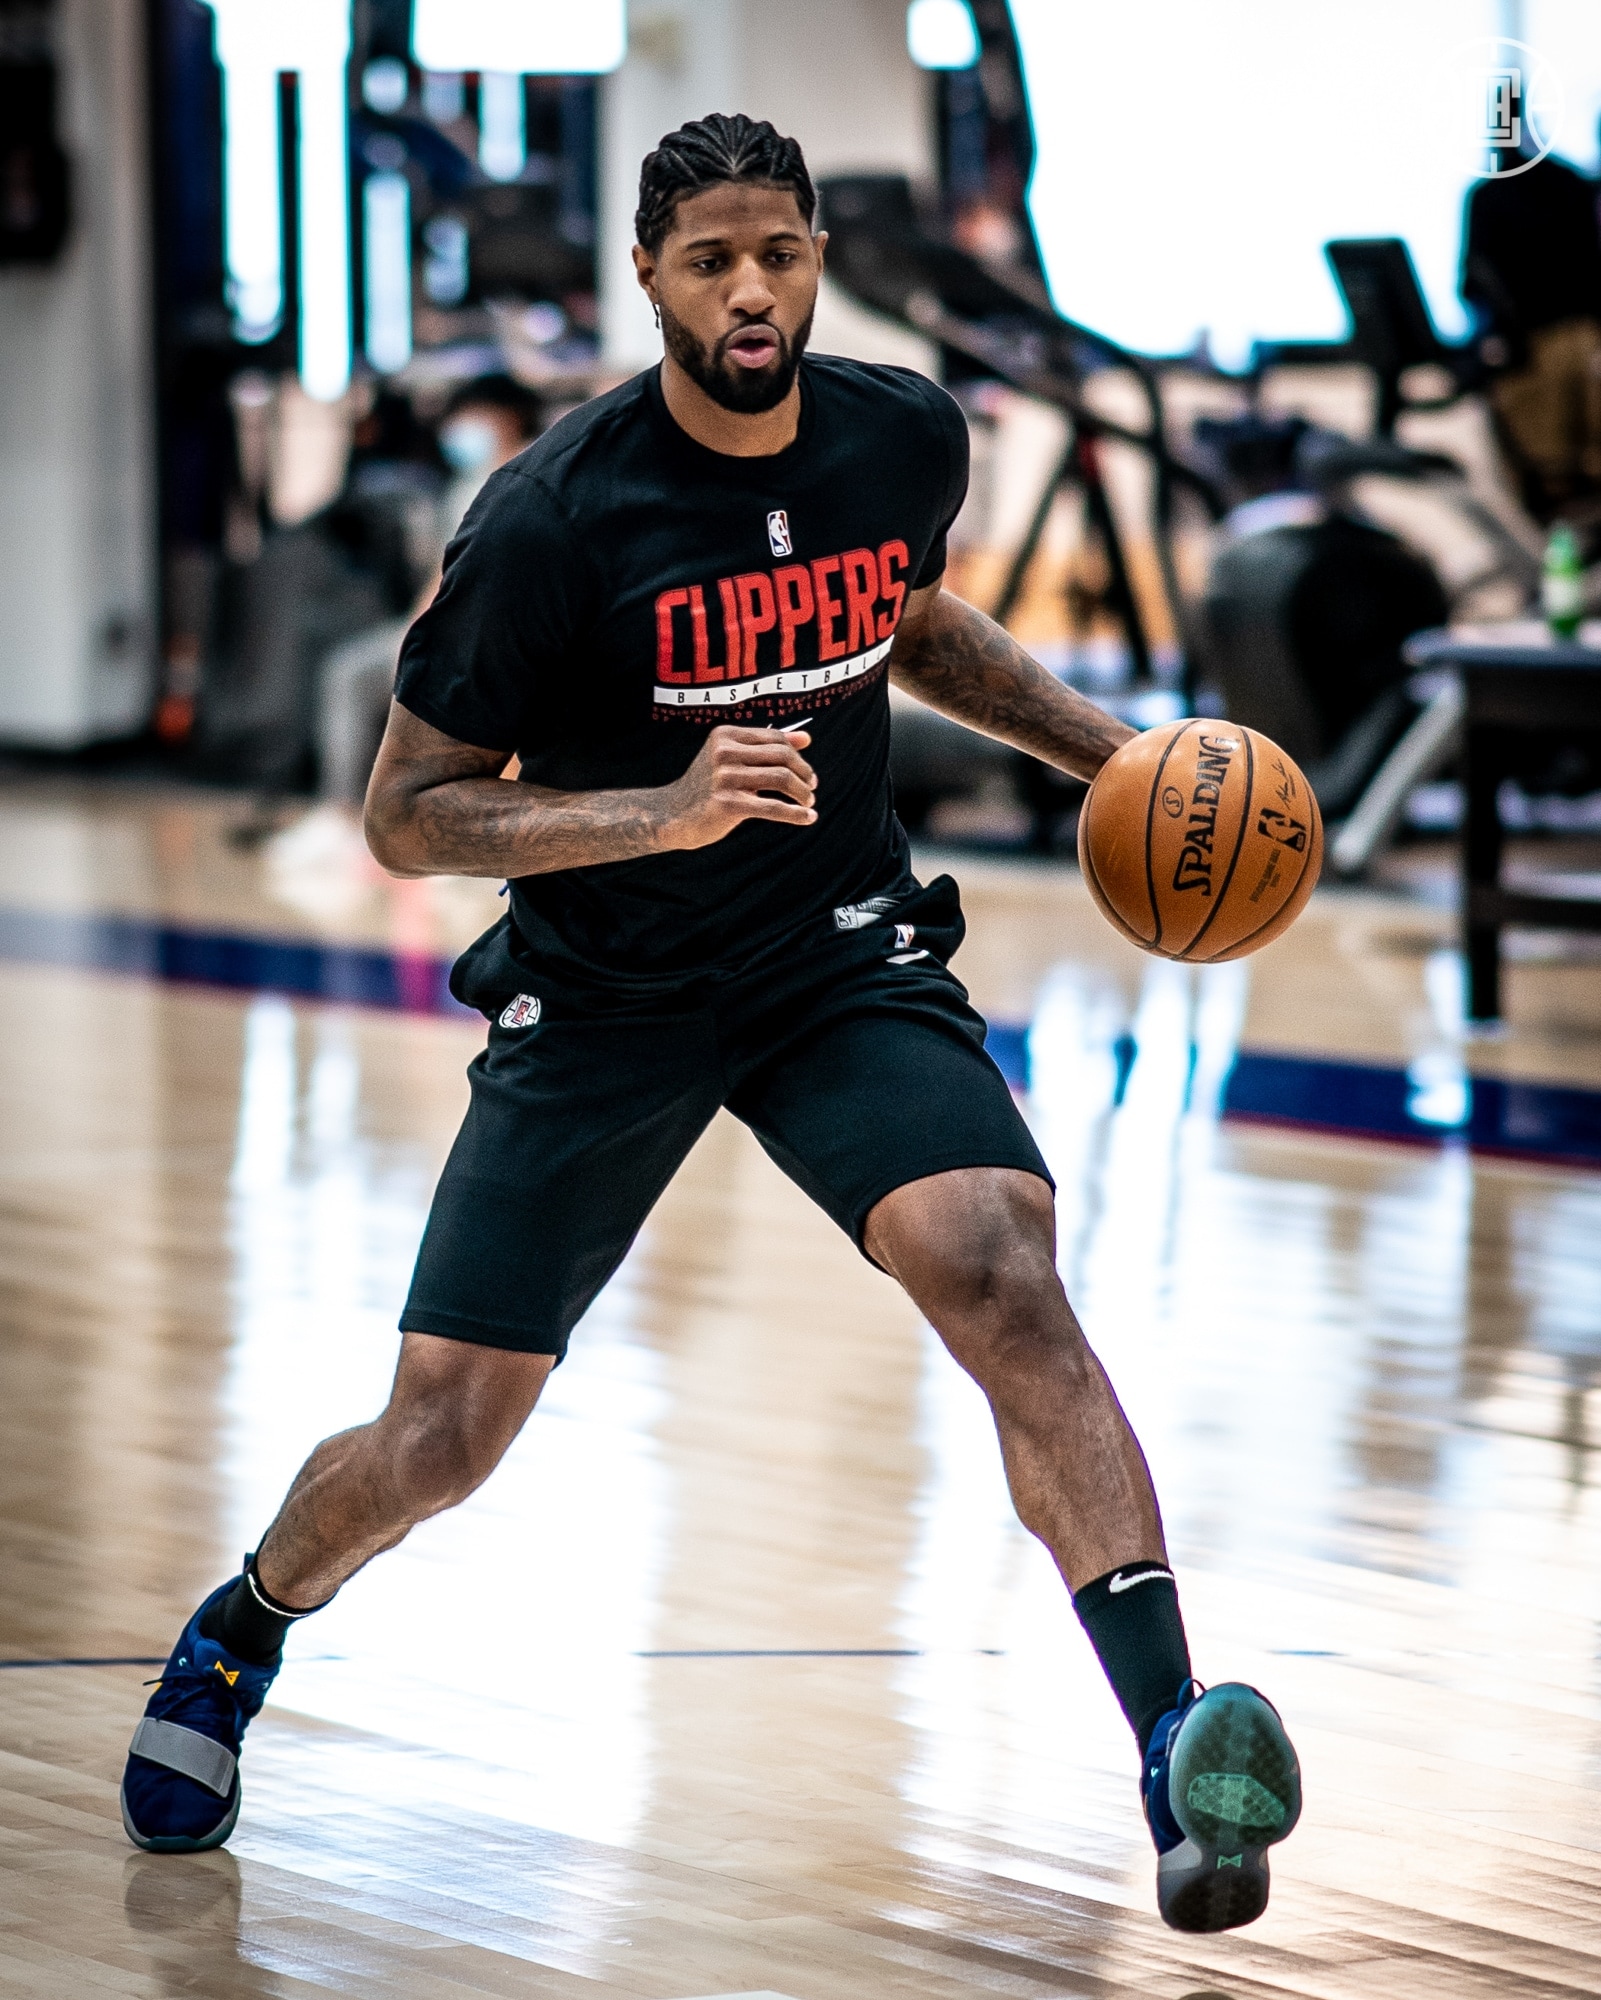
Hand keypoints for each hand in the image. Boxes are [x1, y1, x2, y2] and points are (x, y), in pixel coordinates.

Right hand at [656, 725, 816, 849]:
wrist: (672, 814)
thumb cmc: (707, 786)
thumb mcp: (733, 758)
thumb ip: (766, 746)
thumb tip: (806, 738)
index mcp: (725, 735)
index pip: (775, 738)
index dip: (797, 755)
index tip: (807, 773)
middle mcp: (724, 752)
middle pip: (781, 756)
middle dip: (804, 773)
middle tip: (812, 787)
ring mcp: (725, 777)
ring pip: (781, 778)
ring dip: (802, 792)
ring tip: (808, 802)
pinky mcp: (727, 804)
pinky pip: (772, 807)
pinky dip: (795, 813)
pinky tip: (808, 817)